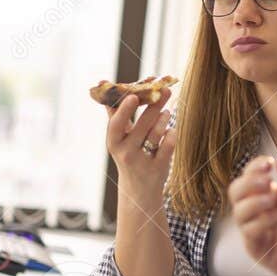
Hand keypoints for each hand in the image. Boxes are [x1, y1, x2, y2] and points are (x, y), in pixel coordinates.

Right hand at [105, 81, 173, 207]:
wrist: (138, 191)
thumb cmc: (128, 156)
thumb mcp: (118, 139)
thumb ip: (115, 114)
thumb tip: (105, 84)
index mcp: (114, 143)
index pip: (116, 125)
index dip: (124, 110)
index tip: (133, 96)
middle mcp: (126, 153)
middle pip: (143, 124)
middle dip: (155, 105)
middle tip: (166, 90)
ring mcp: (143, 162)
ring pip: (157, 133)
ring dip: (164, 118)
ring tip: (166, 111)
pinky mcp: (159, 168)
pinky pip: (169, 144)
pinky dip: (171, 134)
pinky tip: (170, 131)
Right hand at [227, 156, 276, 275]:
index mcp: (270, 193)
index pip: (250, 175)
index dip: (254, 167)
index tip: (269, 164)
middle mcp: (259, 210)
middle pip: (236, 191)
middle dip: (248, 183)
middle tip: (267, 182)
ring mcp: (257, 230)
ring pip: (238, 212)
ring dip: (253, 202)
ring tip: (273, 199)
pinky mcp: (259, 249)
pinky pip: (249, 232)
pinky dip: (261, 221)